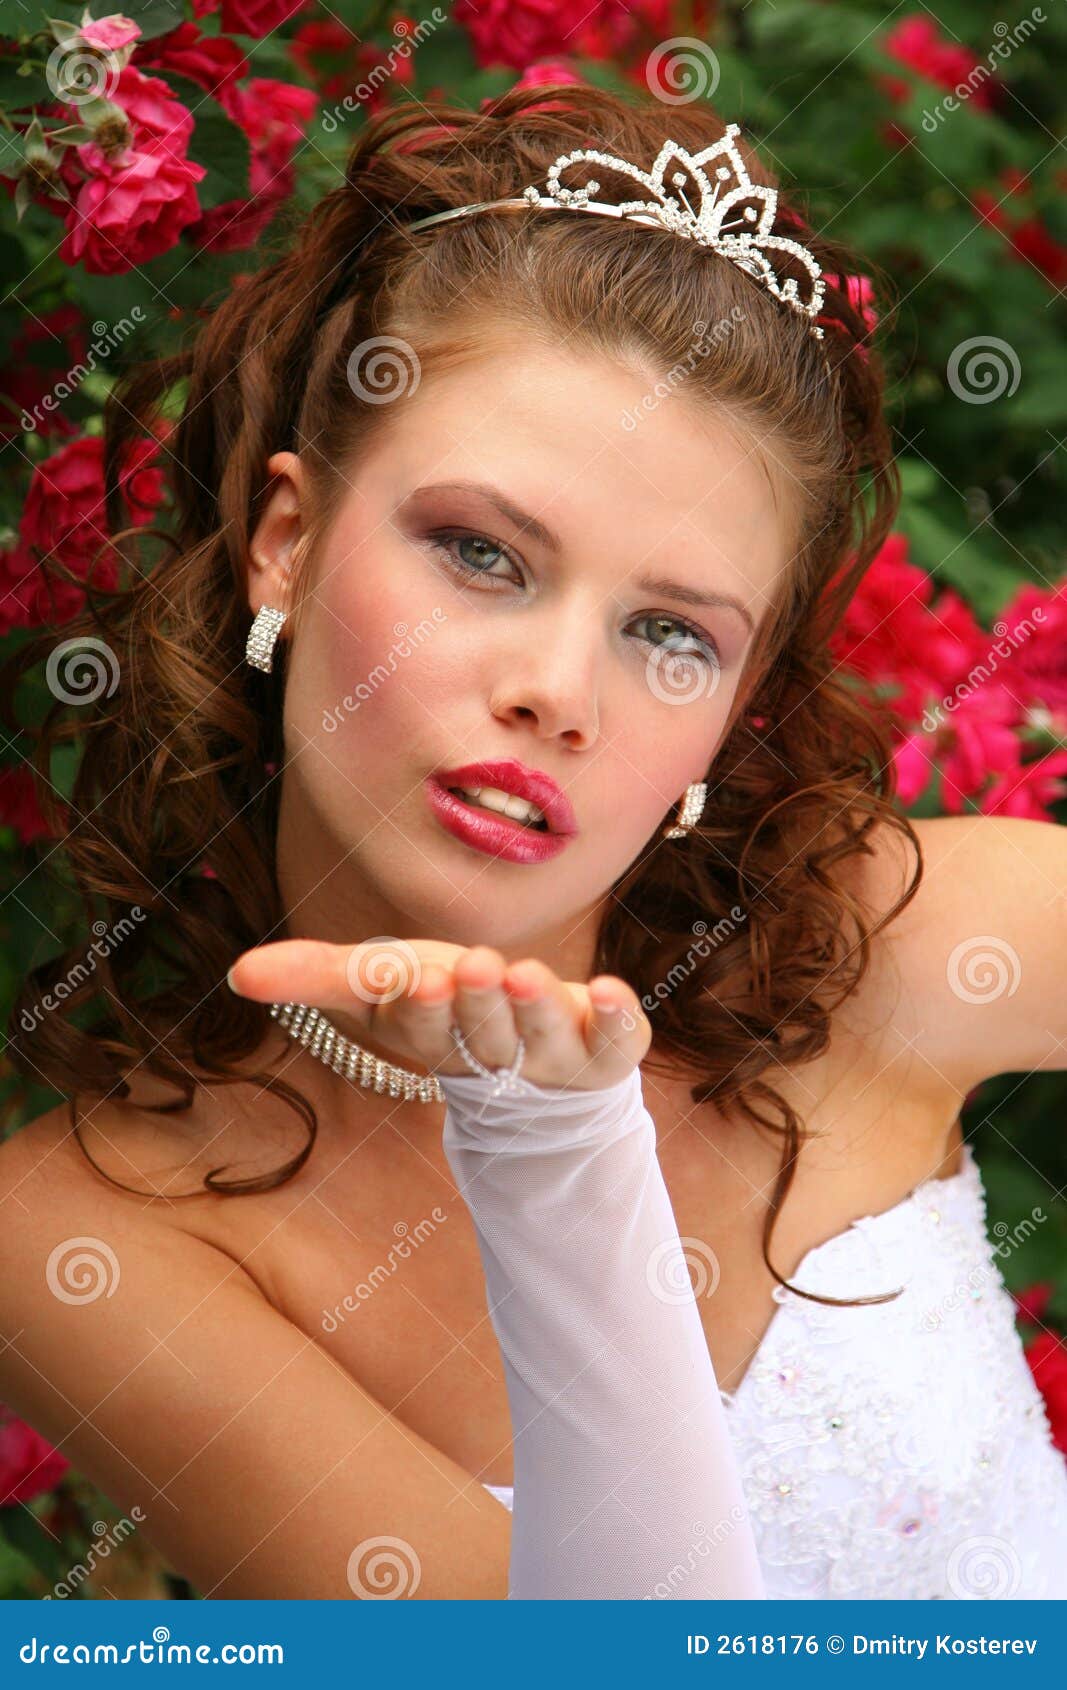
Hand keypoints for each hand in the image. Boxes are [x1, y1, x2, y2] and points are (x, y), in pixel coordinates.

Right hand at [226, 938, 651, 1092]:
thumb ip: (320, 976)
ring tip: (525, 974)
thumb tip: (236, 973)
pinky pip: (620, 1039)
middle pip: (484, 1033)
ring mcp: (555, 1056)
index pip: (423, 1028)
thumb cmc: (454, 1008)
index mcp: (439, 1040)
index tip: (417, 977)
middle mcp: (497, 1055)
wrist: (544, 1071)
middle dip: (479, 1004)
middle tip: (479, 967)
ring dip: (537, 1007)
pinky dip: (620, 1018)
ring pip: (544, 1036)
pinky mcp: (609, 1049)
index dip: (421, 1007)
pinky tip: (617, 991)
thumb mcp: (388, 984)